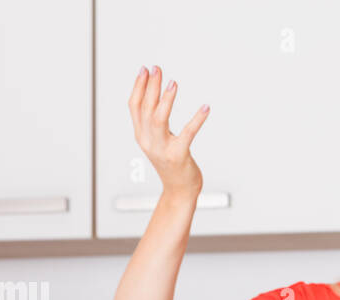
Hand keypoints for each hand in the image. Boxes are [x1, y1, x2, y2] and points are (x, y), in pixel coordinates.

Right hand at [128, 65, 208, 195]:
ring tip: (173, 83)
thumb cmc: (171, 164)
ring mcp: (162, 149)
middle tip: (157, 68)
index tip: (144, 69)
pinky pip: (188, 133)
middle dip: (151, 86)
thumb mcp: (156, 141)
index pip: (134, 106)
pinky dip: (197, 119)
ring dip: (166, 100)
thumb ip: (153, 123)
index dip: (138, 87)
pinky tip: (205, 108)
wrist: (179, 191)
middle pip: (146, 108)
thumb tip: (154, 96)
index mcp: (141, 136)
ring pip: (159, 119)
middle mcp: (148, 141)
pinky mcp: (179, 155)